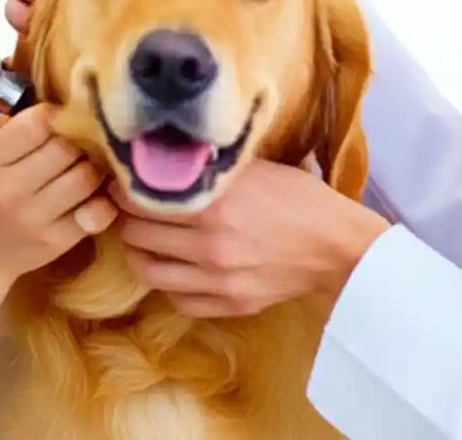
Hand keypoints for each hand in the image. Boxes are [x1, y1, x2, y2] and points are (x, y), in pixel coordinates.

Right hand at [0, 104, 117, 287]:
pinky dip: (104, 200)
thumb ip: (9, 127)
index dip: (56, 116)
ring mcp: (35, 218)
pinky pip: (98, 211)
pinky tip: (96, 196)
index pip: (37, 123)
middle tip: (80, 144)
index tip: (60, 121)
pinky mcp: (58, 241)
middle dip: (78, 142)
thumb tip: (52, 100)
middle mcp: (9, 189)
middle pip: (66, 148)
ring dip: (94, 168)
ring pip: (86, 177)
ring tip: (87, 167)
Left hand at [113, 159, 389, 316]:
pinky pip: (178, 301)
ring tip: (143, 243)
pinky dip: (169, 286)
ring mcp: (219, 279)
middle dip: (128, 221)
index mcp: (214, 205)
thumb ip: (209, 169)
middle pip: (136, 235)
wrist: (339, 246)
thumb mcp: (253, 170)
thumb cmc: (299, 198)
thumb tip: (166, 157)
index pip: (139, 200)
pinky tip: (175, 270)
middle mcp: (210, 245)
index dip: (123, 192)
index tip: (122, 187)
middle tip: (130, 213)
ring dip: (139, 255)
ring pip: (149, 272)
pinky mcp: (231, 304)